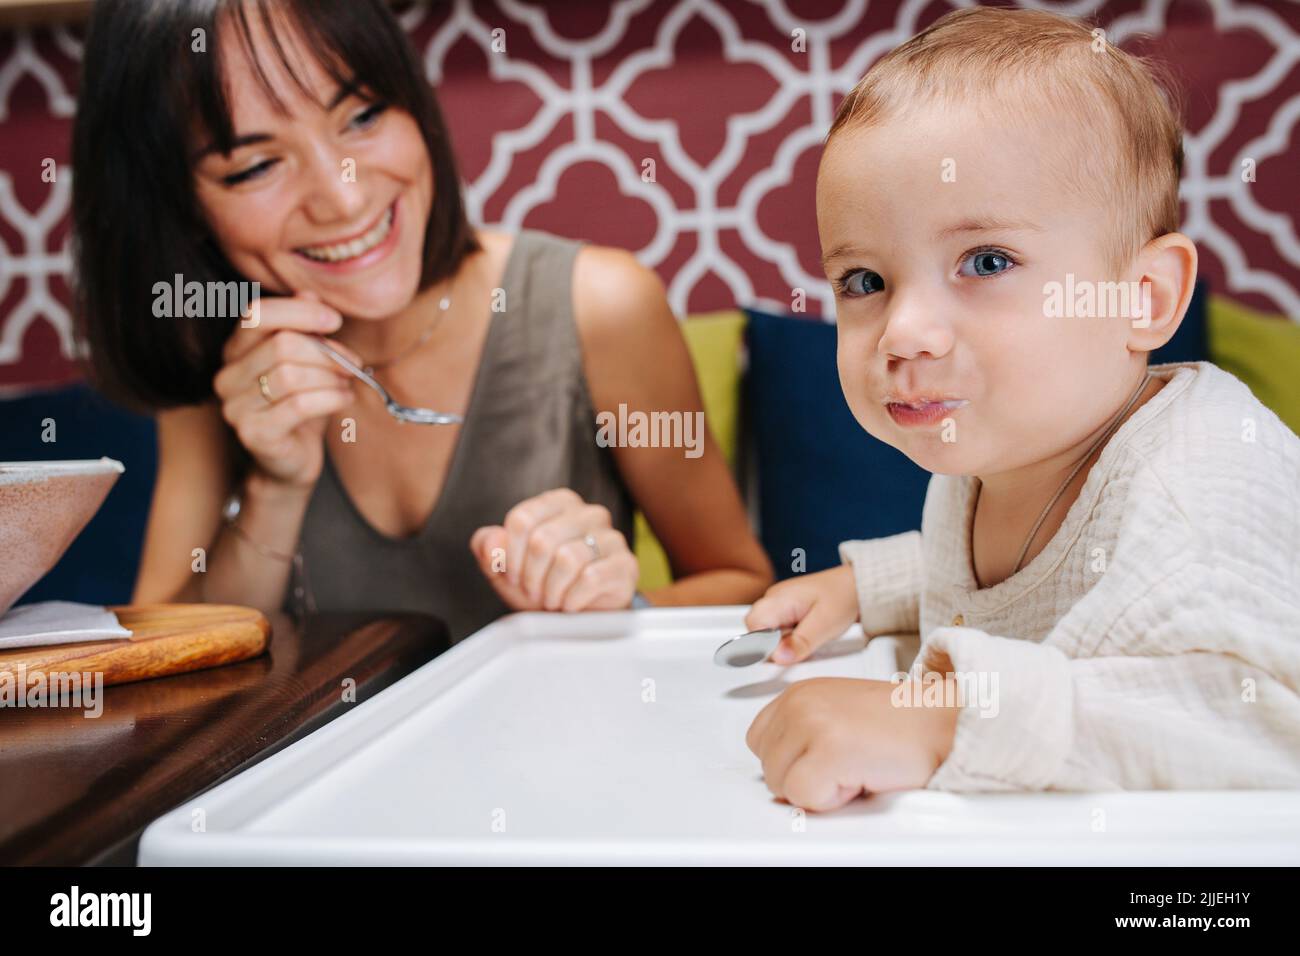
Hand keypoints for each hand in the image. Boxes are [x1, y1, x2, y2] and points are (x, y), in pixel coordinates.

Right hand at [213, 291, 358, 487]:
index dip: (299, 312)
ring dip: (331, 378)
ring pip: (292, 375)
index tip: (334, 321)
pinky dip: (331, 399)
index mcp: (236, 350)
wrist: (289, 462)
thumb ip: (305, 329)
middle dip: (326, 352)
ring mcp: (235, 406)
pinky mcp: (253, 433)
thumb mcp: (306, 363)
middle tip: (352, 363)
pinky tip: (343, 400)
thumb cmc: (300, 408)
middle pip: (282, 345)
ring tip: (346, 385)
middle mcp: (227, 376)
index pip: (256, 314)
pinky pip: (299, 405)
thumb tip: (311, 294)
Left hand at [470, 488, 638, 611]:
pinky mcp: (625, 565)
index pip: (522, 519)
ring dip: (551, 590)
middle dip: (531, 576)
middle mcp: (589, 513)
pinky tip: (571, 604)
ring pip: (567, 559)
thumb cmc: (545, 587)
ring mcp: (612, 538)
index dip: (510, 556)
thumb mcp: (507, 571)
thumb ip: (490, 550)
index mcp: (559, 503)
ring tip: (553, 599)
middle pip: (542, 540)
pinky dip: (572, 599)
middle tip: (534, 592)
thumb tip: (490, 539)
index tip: (514, 575)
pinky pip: (590, 578)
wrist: (581, 619)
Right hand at [744, 564, 858, 663]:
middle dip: (775, 644)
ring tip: (808, 633)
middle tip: (801, 642)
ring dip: (784, 640)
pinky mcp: (784, 608)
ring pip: (766, 631)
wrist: (856, 585)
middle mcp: (773, 598)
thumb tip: (778, 658)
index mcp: (778, 599)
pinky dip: (790, 635)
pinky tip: (806, 631)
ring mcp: (777, 602)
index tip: (785, 654)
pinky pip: (777, 628)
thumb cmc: (842, 597)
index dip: (765, 646)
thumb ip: (800, 642)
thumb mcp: (825, 625)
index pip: (753, 628)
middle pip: (756, 631)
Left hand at [746, 677, 958, 811]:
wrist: (942, 722)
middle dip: (804, 777)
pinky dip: (833, 799)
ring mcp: (812, 723)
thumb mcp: (836, 714)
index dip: (791, 760)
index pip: (758, 741)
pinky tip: (860, 776)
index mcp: (799, 693)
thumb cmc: (899, 725)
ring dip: (819, 789)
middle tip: (846, 763)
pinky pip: (805, 796)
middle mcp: (801, 703)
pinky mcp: (829, 750)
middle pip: (767, 767)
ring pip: (781, 785)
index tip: (824, 757)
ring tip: (854, 766)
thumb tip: (779, 772)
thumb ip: (800, 734)